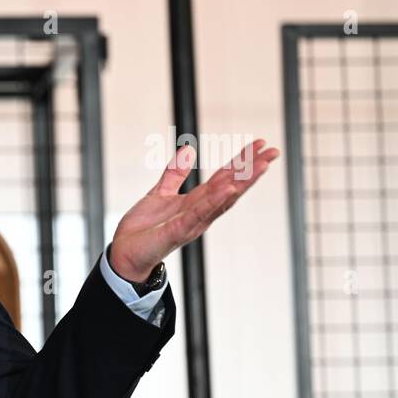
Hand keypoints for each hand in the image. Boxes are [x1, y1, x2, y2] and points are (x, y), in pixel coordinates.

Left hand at [109, 139, 278, 280]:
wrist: (124, 253)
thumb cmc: (142, 229)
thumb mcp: (159, 193)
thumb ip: (174, 174)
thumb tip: (187, 149)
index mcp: (196, 202)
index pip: (225, 178)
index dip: (242, 161)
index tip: (260, 145)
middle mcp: (200, 213)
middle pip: (231, 188)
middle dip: (252, 170)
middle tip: (273, 152)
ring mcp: (191, 223)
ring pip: (222, 200)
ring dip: (243, 183)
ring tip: (261, 165)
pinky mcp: (177, 231)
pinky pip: (198, 214)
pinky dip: (215, 201)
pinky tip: (229, 188)